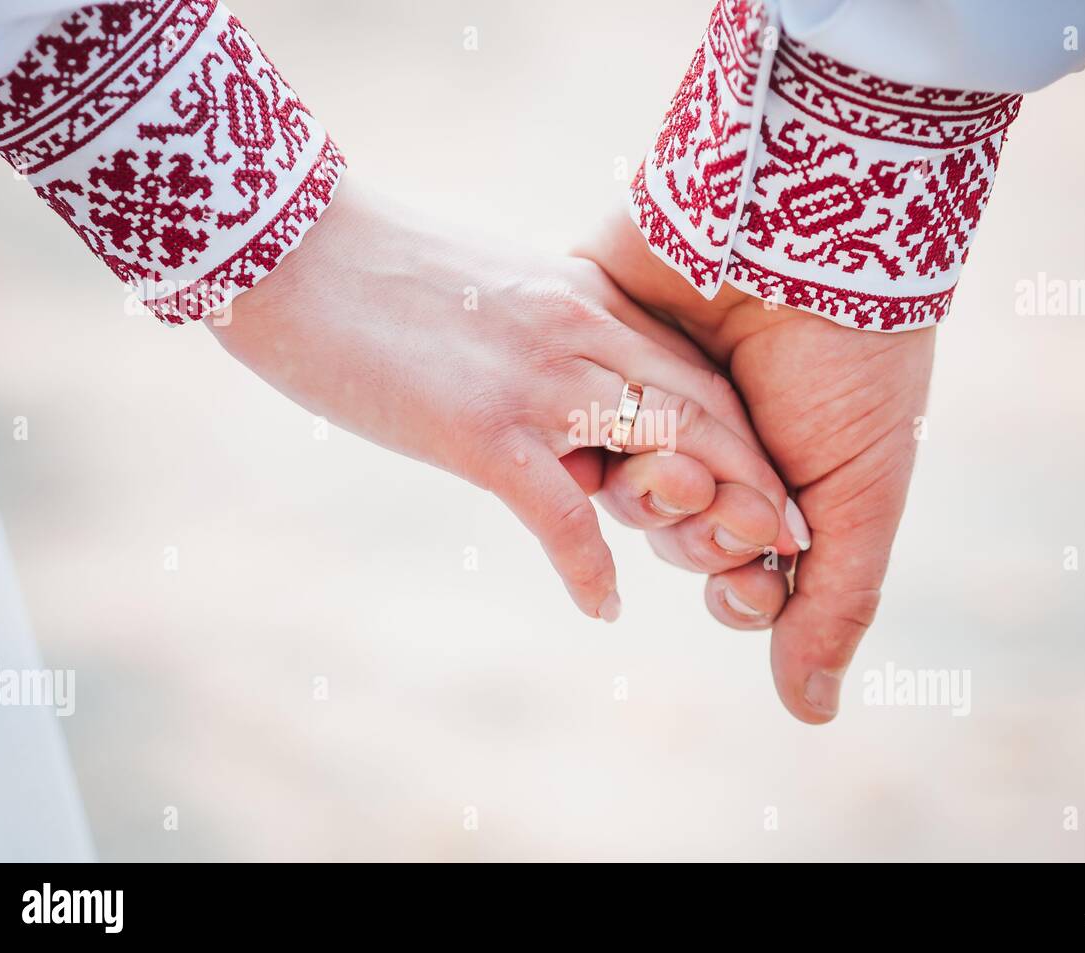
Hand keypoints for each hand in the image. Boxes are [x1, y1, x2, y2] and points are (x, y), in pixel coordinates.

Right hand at [207, 176, 800, 620]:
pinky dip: (590, 567)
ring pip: (663, 453)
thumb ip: (550, 333)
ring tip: (744, 580)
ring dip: (708, 524)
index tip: (776, 479)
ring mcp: (537, 378)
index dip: (745, 431)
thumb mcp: (495, 293)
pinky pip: (562, 512)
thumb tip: (573, 386)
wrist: (288, 245)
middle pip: (705, 411)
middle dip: (759, 480)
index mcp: (587, 297)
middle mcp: (582, 329)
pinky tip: (605, 607)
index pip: (693, 368)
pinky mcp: (481, 426)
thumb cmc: (381, 271)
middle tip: (796, 543)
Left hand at [579, 208, 934, 721]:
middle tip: (715, 499)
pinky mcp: (593, 343)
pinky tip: (599, 449)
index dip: (739, 589)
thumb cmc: (852, 365)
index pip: (736, 571)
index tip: (755, 572)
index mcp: (776, 474)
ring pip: (617, 488)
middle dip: (693, 537)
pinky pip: (570, 420)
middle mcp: (709, 439)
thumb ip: (833, 604)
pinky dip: (586, 443)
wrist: (805, 230)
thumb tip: (812, 714)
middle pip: (674, 537)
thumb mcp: (863, 494)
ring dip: (645, 496)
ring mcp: (649, 392)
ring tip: (670, 464)